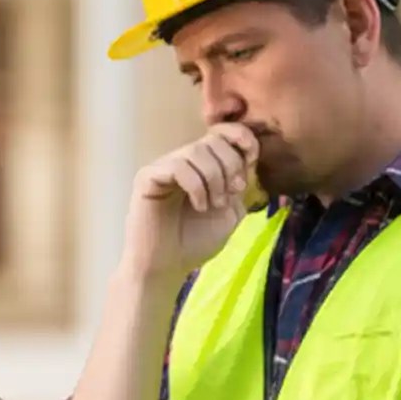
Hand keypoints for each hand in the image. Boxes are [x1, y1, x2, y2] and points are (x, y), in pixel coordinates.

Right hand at [122, 123, 259, 278]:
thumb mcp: (231, 212)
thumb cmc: (196, 242)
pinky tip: (200, 206)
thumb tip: (248, 160)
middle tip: (233, 192)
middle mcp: (183, 162)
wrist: (168, 266)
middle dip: (231, 165)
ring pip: (197, 151)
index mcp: (204, 167)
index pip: (223, 133)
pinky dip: (197, 186)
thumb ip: (239, 186)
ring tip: (215, 204)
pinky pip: (178, 166)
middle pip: (214, 140)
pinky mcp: (148, 177)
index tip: (252, 159)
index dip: (242, 138)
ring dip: (215, 178)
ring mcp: (164, 167)